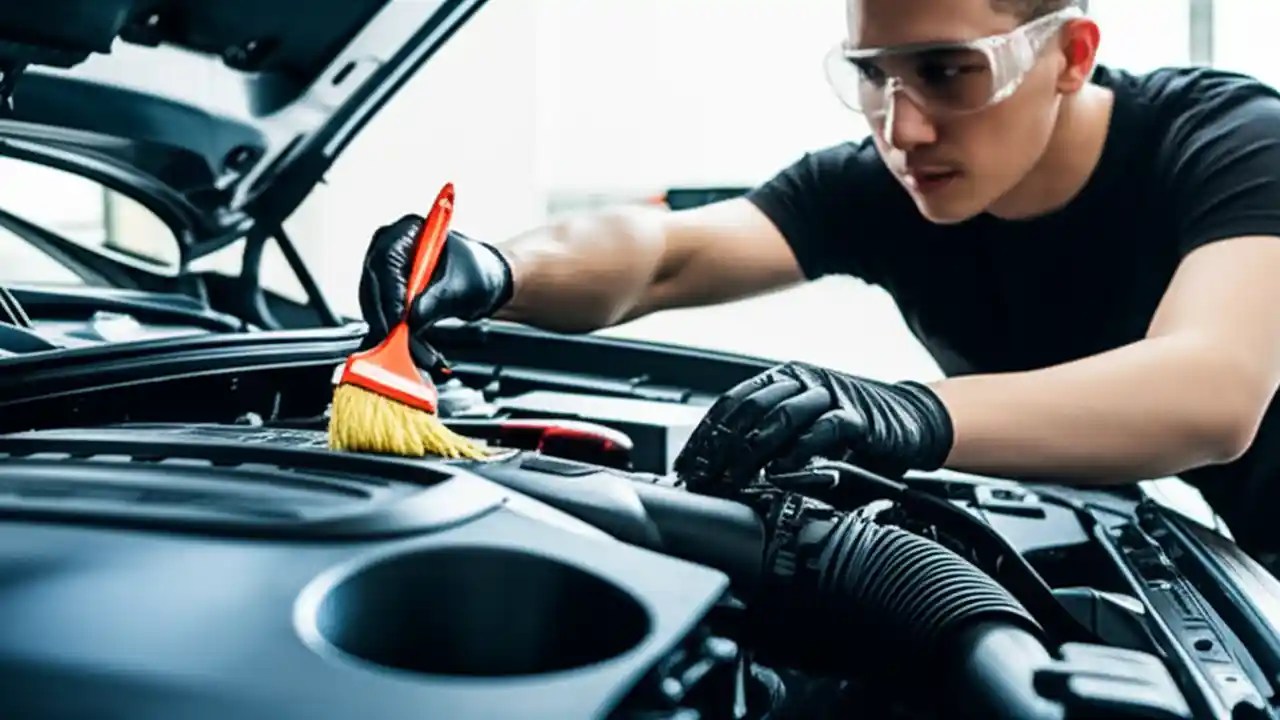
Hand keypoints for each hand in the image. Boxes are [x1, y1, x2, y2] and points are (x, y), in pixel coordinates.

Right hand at [358, 214, 512, 367]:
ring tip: (413, 352)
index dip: (390, 291)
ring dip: (390, 333)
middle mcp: (390, 247)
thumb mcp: (463, 286)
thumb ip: (438, 299)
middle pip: (373, 283)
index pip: (387, 260)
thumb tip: (414, 318)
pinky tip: (408, 351)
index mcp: (409, 230)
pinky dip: (395, 337)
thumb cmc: (476, 272)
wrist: (482, 283)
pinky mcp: (386, 295)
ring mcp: (385, 272)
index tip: (399, 317)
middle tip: (398, 342)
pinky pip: (381, 317)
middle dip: (386, 317)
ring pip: (374, 305)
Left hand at [674, 361, 953, 492]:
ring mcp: (828, 394)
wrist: (911, 422)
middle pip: (747, 409)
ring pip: (778, 416)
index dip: (704, 435)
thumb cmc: (852, 432)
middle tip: (703, 477)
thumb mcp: (801, 434)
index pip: (731, 403)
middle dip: (719, 446)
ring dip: (750, 451)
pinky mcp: (856, 415)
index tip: (687, 465)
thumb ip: (768, 444)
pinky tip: (781, 472)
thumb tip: (722, 473)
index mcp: (782, 379)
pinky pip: (821, 430)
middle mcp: (801, 380)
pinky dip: (797, 452)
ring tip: (732, 478)